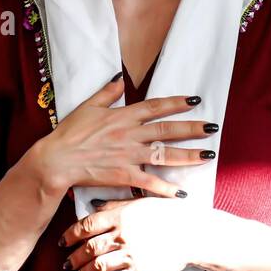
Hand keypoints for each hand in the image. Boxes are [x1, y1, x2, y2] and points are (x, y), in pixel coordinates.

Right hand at [23, 74, 216, 200]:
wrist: (57, 160)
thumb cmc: (69, 133)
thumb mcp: (88, 106)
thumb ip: (107, 93)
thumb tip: (119, 77)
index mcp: (123, 116)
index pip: (156, 106)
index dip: (177, 103)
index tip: (195, 100)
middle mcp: (130, 134)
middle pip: (167, 130)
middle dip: (192, 129)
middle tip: (213, 127)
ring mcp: (128, 155)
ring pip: (164, 154)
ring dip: (188, 155)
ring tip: (208, 155)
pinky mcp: (123, 175)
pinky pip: (149, 182)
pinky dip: (166, 188)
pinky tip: (182, 192)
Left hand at [61, 196, 203, 270]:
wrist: (193, 232)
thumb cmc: (167, 214)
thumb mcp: (140, 202)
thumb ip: (115, 204)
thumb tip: (93, 205)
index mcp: (120, 214)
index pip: (86, 226)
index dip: (70, 235)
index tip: (63, 242)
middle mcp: (122, 234)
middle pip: (88, 248)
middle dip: (74, 258)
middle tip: (67, 263)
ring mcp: (130, 253)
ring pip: (97, 266)